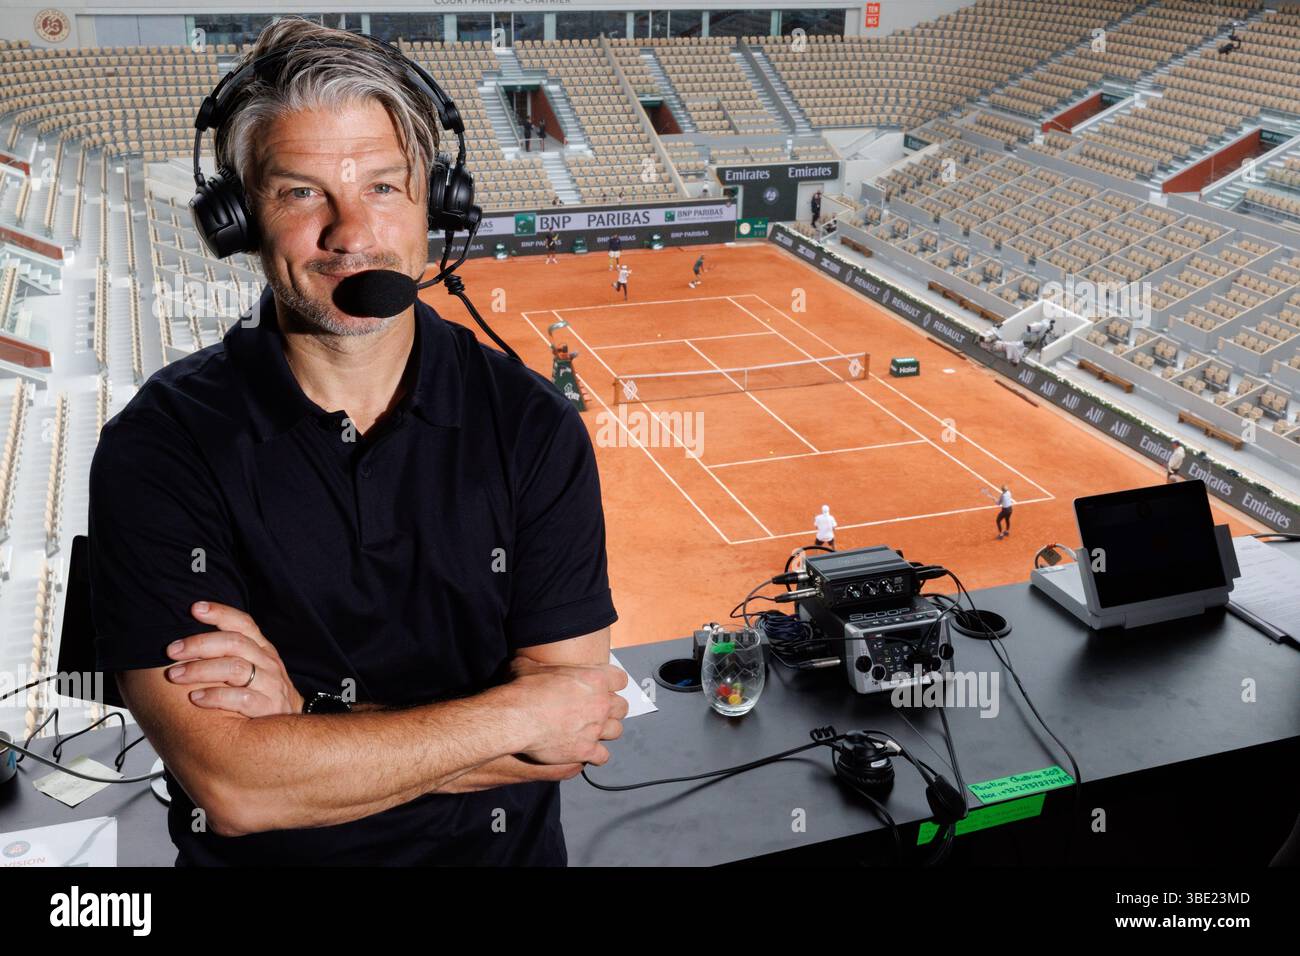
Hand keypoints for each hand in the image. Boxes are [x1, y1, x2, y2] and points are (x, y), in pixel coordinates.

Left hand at [166, 602, 304, 716]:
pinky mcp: (269, 707)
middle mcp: (267, 662)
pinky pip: (242, 698)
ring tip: (175, 675)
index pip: (243, 623)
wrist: (288, 725)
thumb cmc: (260, 693)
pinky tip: (195, 698)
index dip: (220, 613)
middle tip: (171, 650)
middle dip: (199, 644)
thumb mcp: (252, 667)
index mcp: (261, 648)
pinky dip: (215, 696)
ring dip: (201, 670)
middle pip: (235, 643)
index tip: (195, 608)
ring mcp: (270, 684)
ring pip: (236, 668)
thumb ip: (228, 654)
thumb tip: (185, 642)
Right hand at [507, 657, 627, 767]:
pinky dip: (595, 755)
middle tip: (597, 710)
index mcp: (594, 679)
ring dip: (606, 731)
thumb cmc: (523, 690)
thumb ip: (542, 665)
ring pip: (616, 731)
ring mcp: (595, 728)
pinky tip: (585, 751)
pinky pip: (602, 756)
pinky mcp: (585, 750)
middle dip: (611, 708)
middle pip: (622, 707)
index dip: (612, 683)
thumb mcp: (532, 666)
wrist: (516, 719)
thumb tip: (530, 663)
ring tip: (592, 730)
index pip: (620, 679)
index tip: (604, 687)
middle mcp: (600, 703)